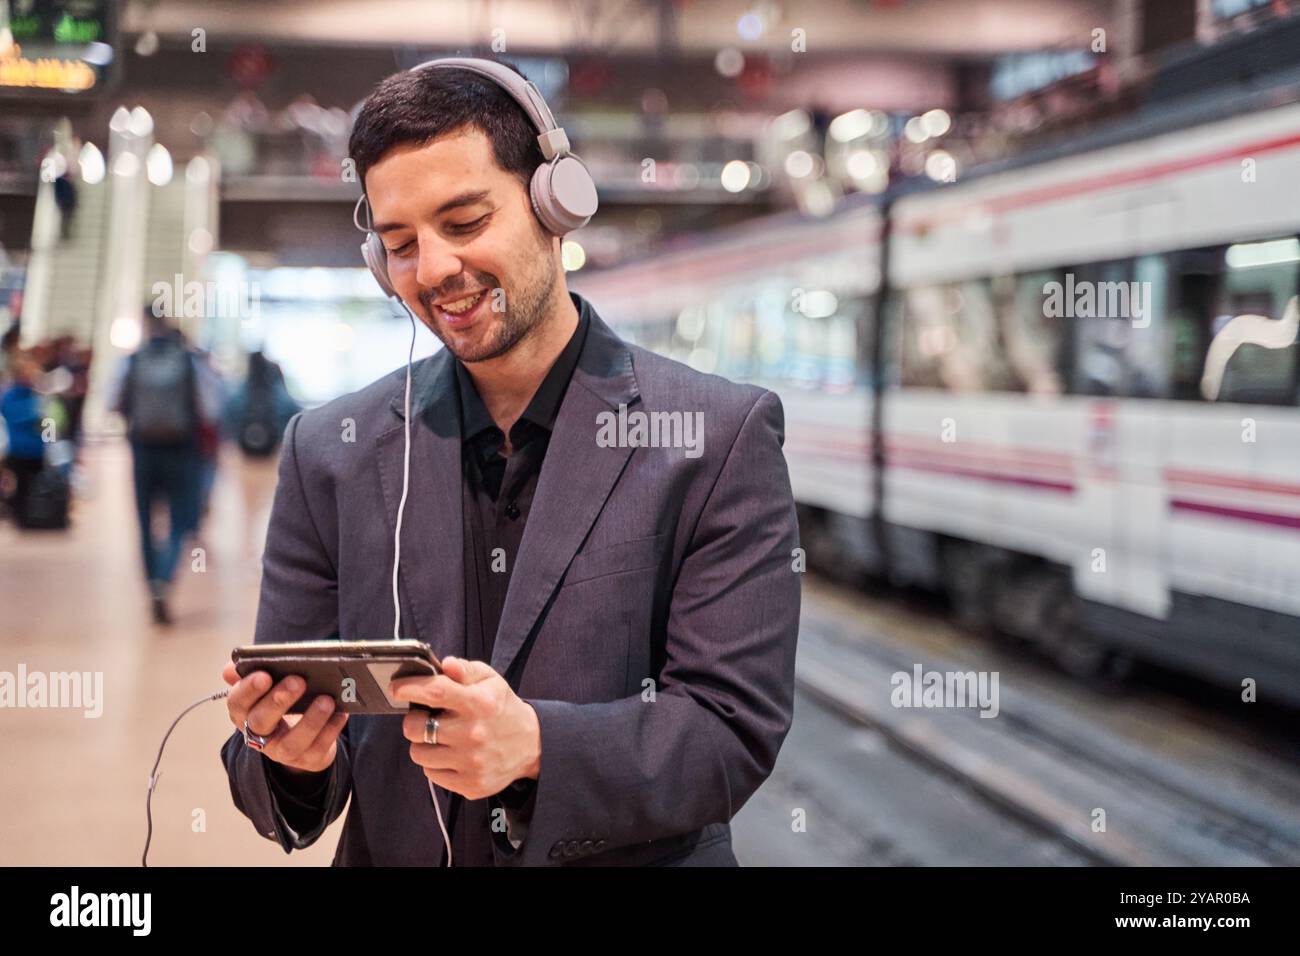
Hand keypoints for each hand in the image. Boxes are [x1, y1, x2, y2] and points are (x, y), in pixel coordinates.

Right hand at [222, 662, 347, 774]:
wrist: (302, 736)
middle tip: (298, 681)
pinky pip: (318, 749)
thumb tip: (230, 668)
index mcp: (245, 712)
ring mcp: (282, 751)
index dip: (248, 690)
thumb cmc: (282, 703)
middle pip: (261, 722)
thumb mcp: (267, 686)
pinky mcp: (307, 759)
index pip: (237, 702)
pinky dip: (331, 730)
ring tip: (327, 700)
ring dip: (310, 720)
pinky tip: (341, 713)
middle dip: (279, 701)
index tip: (264, 675)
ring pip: (292, 743)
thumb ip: (251, 672)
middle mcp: (258, 735)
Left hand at [393, 656, 540, 800]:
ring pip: (418, 753)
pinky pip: (431, 774)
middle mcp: (474, 733)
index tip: (396, 687)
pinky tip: (451, 754)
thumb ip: (466, 669)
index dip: (408, 688)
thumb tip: (445, 664)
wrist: (532, 745)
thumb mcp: (491, 680)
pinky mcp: (469, 784)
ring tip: (440, 737)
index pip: (434, 692)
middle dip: (414, 719)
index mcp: (479, 703)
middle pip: (415, 727)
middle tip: (426, 717)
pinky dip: (435, 764)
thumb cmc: (502, 708)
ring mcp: (471, 762)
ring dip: (424, 744)